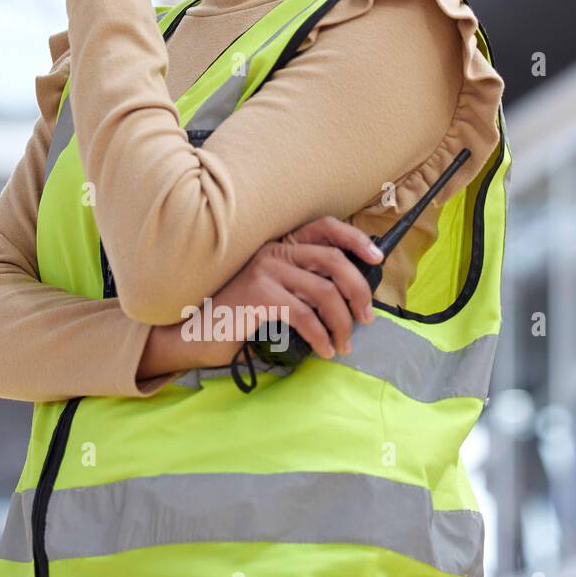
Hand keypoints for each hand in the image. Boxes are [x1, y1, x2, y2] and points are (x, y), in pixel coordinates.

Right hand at [194, 216, 383, 365]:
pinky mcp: (259, 294)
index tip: (377, 257)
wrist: (198, 331)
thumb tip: (351, 296)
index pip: (324, 226)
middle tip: (365, 318)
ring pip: (324, 293)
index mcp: (279, 245)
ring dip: (342, 323)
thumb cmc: (240, 315)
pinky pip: (305, 315)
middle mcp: (273, 250)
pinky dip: (321, 336)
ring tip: (343, 343)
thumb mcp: (274, 290)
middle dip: (359, 291)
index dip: (355, 238)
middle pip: (334, 261)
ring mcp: (265, 270)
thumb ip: (303, 283)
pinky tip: (323, 350)